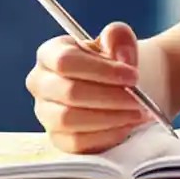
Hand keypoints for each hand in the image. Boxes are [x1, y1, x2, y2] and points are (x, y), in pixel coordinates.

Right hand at [25, 22, 152, 153]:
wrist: (130, 87)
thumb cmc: (120, 63)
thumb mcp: (121, 42)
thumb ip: (119, 36)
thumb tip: (121, 54)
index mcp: (51, 53)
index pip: (65, 61)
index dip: (101, 70)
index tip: (133, 76)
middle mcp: (41, 83)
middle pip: (69, 92)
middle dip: (109, 97)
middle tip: (139, 99)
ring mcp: (47, 113)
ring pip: (69, 119)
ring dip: (109, 117)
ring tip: (138, 112)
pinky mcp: (59, 138)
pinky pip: (76, 142)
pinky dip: (106, 135)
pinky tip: (127, 126)